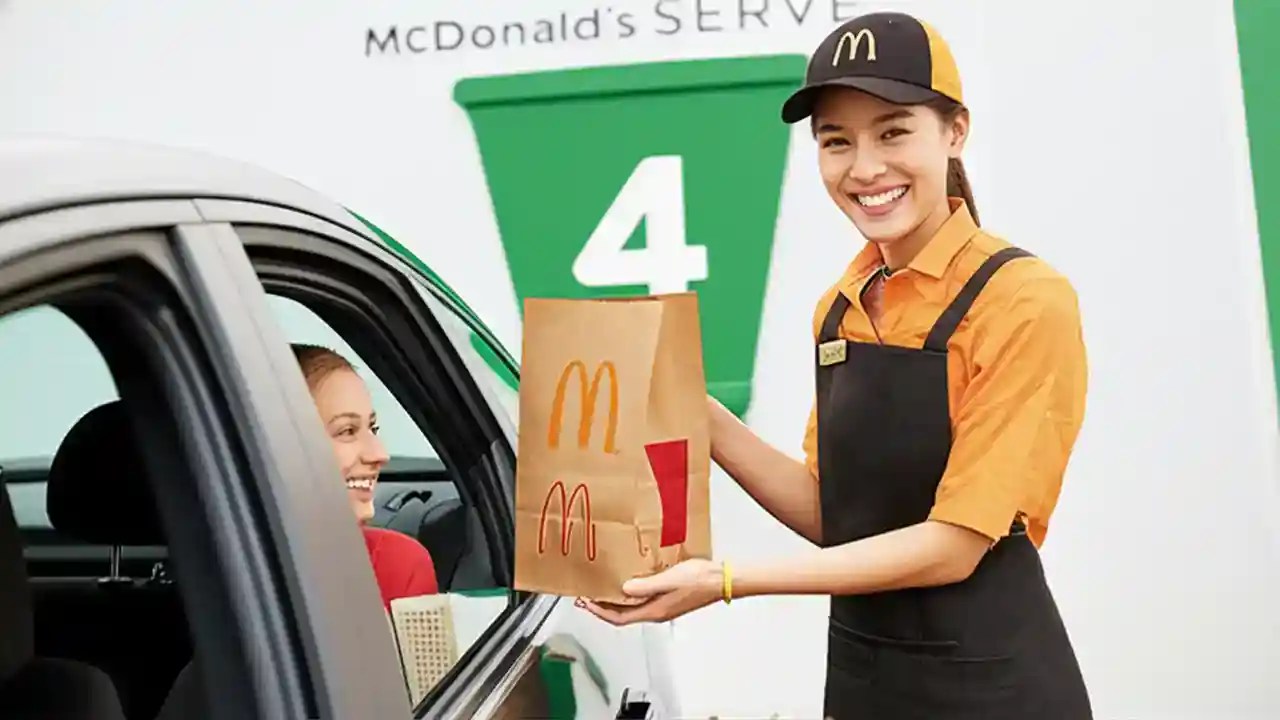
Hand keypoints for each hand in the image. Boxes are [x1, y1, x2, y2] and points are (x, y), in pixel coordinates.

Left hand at [578, 558, 723, 625]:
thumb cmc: (700, 580)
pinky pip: (642, 599)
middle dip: (603, 606)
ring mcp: (663, 606)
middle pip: (623, 614)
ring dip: (616, 599)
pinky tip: (629, 580)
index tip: (586, 602)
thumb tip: (624, 589)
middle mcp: (657, 612)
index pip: (619, 618)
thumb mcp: (669, 580)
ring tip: (604, 588)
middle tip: (588, 595)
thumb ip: (645, 586)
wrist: (723, 580)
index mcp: (654, 611)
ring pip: (632, 607)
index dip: (600, 612)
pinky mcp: (669, 598)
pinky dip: (630, 592)